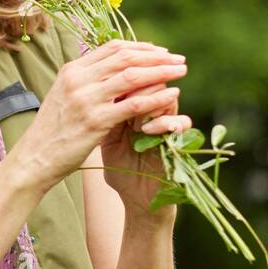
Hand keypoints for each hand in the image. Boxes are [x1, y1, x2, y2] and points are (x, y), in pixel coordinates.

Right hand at [7, 39, 186, 193]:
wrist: (34, 158)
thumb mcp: (64, 97)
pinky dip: (156, 97)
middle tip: (178, 58)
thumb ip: (86, 82)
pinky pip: (134, 104)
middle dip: (156, 55)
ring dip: (162, 71)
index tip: (160, 51)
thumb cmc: (53, 131)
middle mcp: (78, 80)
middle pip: (125, 57)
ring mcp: (86, 100)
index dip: (140, 47)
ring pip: (133, 76)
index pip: (112, 48)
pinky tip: (172, 95)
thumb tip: (113, 70)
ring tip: (181, 71)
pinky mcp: (96, 121)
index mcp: (71, 70)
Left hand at [100, 62, 192, 219]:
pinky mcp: (180, 142)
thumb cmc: (119, 167)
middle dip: (139, 81)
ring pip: (169, 96)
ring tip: (134, 113)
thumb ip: (102, 112)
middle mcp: (156, 110)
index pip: (134, 76)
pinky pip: (181, 122)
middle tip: (122, 89)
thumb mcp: (106, 136)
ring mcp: (169, 124)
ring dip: (150, 100)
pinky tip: (146, 130)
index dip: (123, 72)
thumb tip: (87, 87)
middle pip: (153, 79)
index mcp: (137, 105)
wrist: (136, 196)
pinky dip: (163, 123)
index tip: (104, 77)